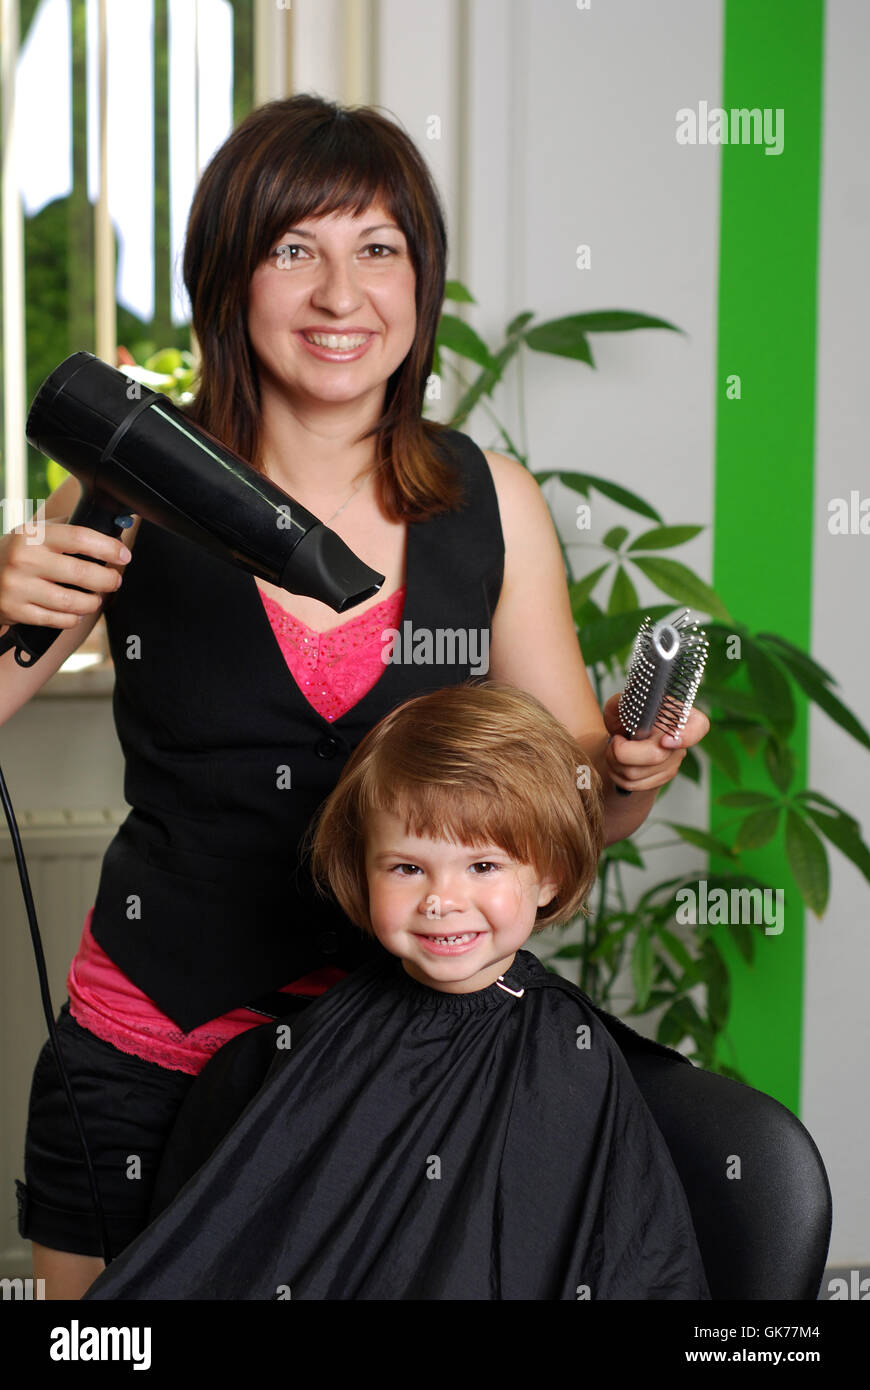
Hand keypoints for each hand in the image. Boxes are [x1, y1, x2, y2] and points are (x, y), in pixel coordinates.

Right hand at [0, 520, 130, 628]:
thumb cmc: (16, 552)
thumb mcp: (32, 532)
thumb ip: (65, 529)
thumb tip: (108, 530)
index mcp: (33, 535)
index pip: (80, 537)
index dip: (108, 548)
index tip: (123, 555)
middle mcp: (24, 560)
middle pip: (81, 573)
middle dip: (107, 580)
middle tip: (114, 580)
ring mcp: (19, 587)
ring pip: (73, 602)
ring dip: (92, 602)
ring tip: (94, 598)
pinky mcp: (16, 611)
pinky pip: (58, 620)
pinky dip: (73, 618)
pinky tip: (74, 612)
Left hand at [601, 692, 710, 792]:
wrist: (624, 738)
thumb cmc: (626, 717)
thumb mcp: (621, 704)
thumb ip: (623, 703)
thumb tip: (629, 712)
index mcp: (677, 714)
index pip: (699, 725)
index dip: (687, 736)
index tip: (664, 741)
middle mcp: (681, 739)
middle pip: (655, 756)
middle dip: (623, 751)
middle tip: (615, 740)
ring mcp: (673, 761)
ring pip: (637, 773)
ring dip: (614, 763)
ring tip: (613, 749)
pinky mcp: (662, 778)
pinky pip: (633, 784)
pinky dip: (616, 775)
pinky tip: (617, 762)